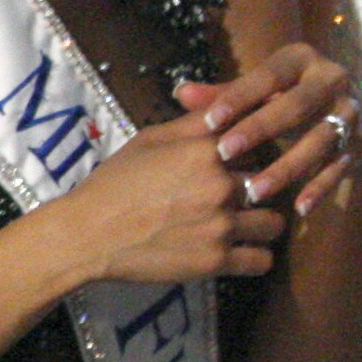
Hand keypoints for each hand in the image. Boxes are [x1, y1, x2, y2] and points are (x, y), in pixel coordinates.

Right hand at [51, 109, 285, 284]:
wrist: (86, 234)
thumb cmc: (115, 183)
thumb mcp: (152, 140)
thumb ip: (196, 122)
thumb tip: (230, 100)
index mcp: (207, 150)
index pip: (260, 140)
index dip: (257, 149)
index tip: (250, 157)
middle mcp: (221, 185)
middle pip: (272, 180)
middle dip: (262, 187)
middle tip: (246, 194)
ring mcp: (221, 225)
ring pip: (274, 223)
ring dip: (262, 223)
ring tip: (246, 224)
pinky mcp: (216, 261)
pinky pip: (262, 260)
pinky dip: (255, 257)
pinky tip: (242, 251)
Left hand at [175, 43, 361, 217]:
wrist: (336, 106)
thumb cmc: (278, 98)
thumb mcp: (253, 91)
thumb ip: (221, 95)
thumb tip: (181, 94)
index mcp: (302, 58)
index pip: (268, 76)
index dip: (238, 97)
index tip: (209, 122)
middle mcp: (333, 78)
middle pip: (297, 105)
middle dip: (261, 129)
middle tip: (226, 153)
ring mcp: (352, 112)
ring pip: (321, 139)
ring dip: (288, 167)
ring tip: (255, 192)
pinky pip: (341, 167)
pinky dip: (321, 188)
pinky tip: (298, 208)